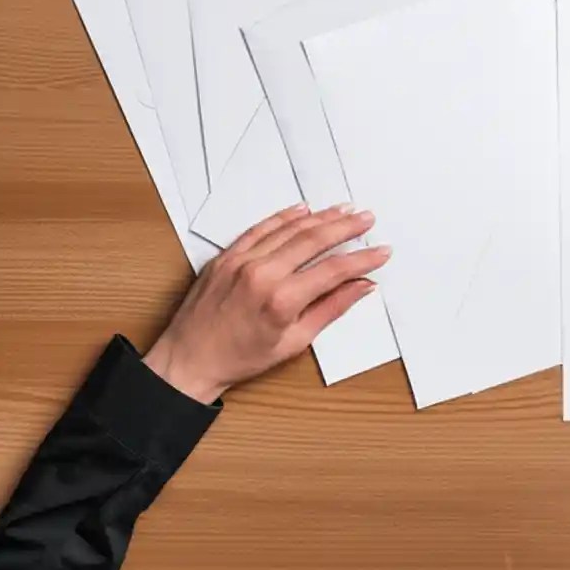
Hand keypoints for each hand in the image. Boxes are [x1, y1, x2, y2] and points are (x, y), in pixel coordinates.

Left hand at [143, 203, 390, 402]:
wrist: (188, 360)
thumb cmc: (240, 357)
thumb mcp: (294, 342)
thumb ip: (331, 309)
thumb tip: (362, 287)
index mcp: (281, 300)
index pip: (333, 270)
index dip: (362, 259)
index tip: (381, 251)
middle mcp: (261, 274)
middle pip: (314, 240)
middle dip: (345, 227)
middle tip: (367, 218)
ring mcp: (240, 261)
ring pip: (289, 229)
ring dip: (320, 217)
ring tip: (344, 210)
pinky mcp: (226, 256)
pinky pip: (260, 229)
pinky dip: (283, 217)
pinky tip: (303, 210)